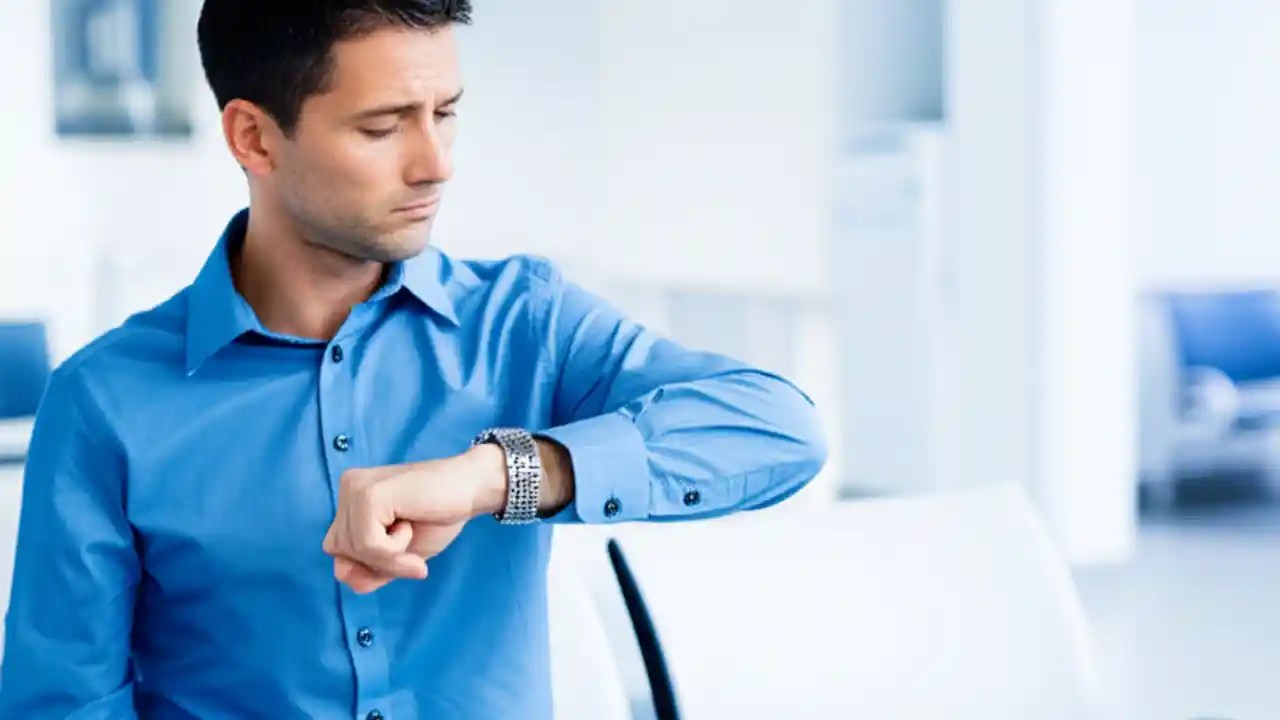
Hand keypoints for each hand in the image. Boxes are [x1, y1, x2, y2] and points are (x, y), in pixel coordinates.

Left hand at [322, 446, 506, 593]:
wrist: (471, 489)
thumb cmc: (438, 517)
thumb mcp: (398, 556)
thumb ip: (368, 571)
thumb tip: (343, 575)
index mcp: (350, 499)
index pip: (337, 551)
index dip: (370, 563)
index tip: (404, 556)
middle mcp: (348, 487)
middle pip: (340, 552)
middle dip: (379, 562)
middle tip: (411, 552)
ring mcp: (356, 488)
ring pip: (353, 550)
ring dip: (391, 557)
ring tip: (413, 533)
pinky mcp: (369, 494)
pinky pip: (367, 544)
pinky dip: (394, 550)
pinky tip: (411, 527)